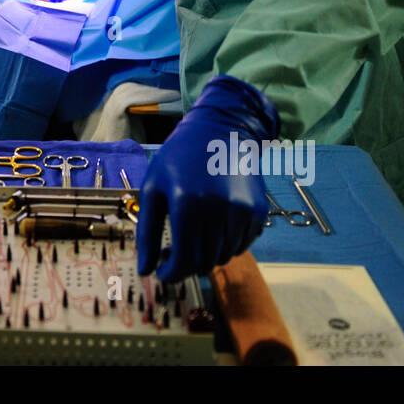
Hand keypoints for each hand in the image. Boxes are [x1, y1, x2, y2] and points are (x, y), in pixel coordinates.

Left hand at [137, 75, 279, 280]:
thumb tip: (145, 270)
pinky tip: (213, 227)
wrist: (220, 130)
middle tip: (174, 252)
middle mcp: (218, 209)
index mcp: (187, 203)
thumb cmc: (179, 158)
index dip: (171, 274)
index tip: (163, 273)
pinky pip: (241, 246)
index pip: (183, 260)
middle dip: (186, 265)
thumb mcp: (153, 187)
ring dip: (205, 256)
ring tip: (192, 236)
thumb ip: (146, 232)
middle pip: (204, 262)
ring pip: (223, 257)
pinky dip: (225, 246)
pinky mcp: (258, 211)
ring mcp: (242, 211)